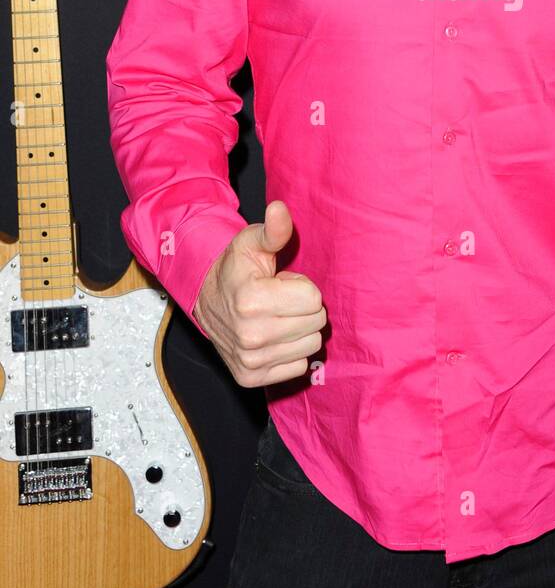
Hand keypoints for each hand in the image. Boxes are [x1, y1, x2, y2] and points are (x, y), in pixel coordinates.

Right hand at [193, 199, 327, 386]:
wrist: (205, 299)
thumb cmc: (236, 269)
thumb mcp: (252, 242)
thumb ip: (274, 229)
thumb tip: (280, 209)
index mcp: (252, 300)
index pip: (314, 300)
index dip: (301, 287)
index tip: (281, 284)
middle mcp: (251, 335)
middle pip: (316, 323)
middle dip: (303, 308)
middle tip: (279, 301)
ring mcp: (250, 360)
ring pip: (311, 346)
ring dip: (299, 330)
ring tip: (275, 317)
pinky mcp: (251, 378)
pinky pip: (298, 367)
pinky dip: (290, 352)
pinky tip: (273, 337)